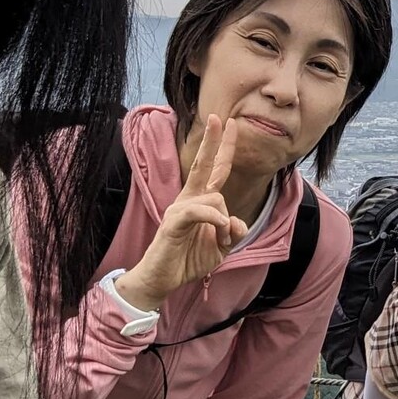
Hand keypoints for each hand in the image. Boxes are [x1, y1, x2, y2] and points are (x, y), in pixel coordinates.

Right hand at [115, 115, 247, 311]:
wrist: (161, 279)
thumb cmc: (187, 260)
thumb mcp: (220, 248)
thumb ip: (233, 232)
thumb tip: (236, 221)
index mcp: (201, 202)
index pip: (215, 170)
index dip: (223, 148)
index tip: (229, 124)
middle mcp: (189, 199)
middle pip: (204, 165)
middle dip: (213, 141)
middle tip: (220, 119)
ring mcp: (180, 208)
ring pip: (215, 198)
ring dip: (225, 224)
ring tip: (220, 241)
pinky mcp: (173, 221)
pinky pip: (199, 211)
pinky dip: (214, 219)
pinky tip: (221, 228)